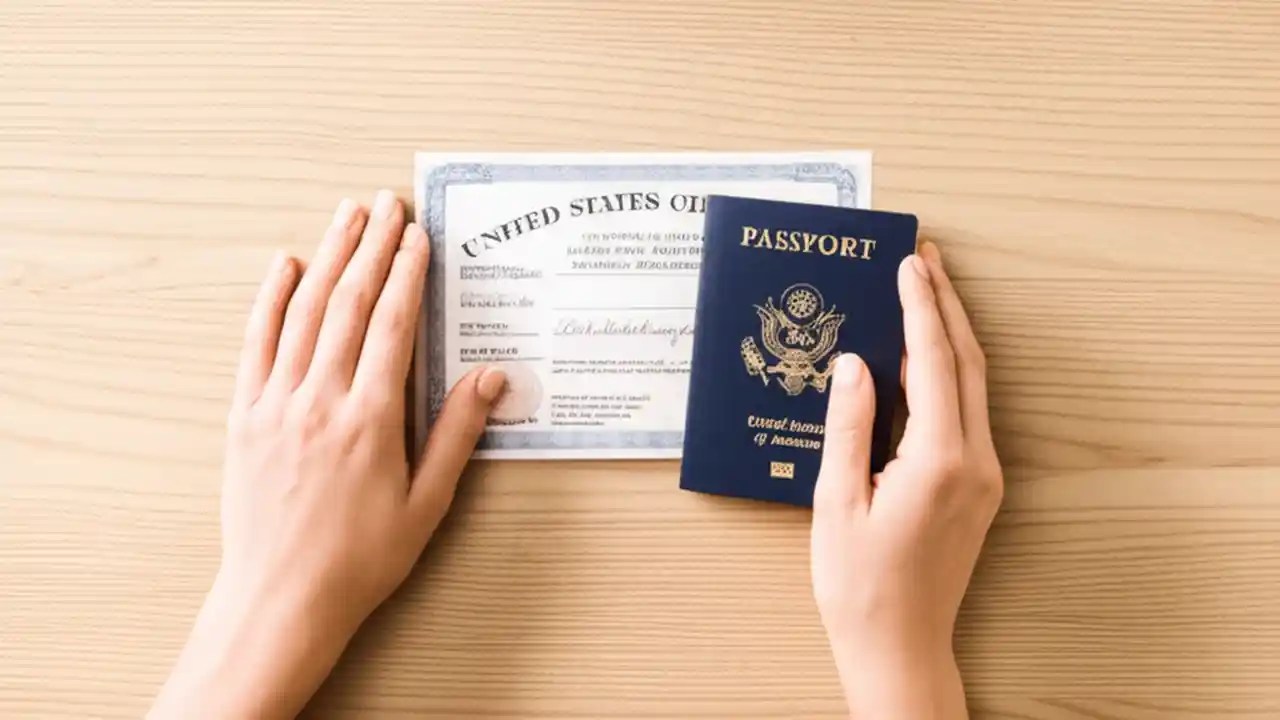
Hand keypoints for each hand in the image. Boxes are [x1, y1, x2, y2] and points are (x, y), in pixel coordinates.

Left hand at [149, 191, 505, 719]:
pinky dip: (270, 299)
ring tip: (348, 215)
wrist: (281, 599)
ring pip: (304, 313)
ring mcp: (275, 405)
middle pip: (348, 304)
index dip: (407, 274)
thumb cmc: (360, 560)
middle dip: (371, 248)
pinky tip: (285, 265)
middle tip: (388, 204)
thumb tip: (490, 377)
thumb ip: (456, 434)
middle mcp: (320, 401)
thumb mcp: (426, 504)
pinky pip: (256, 343)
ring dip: (328, 256)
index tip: (418, 236)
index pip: (391, 326)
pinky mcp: (244, 416)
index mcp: (370, 421)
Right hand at [810, 242, 1001, 718]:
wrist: (900, 648)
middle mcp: (975, 462)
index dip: (920, 308)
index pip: (931, 362)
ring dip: (951, 334)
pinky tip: (924, 359)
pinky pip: (970, 412)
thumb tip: (854, 363)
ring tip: (927, 292)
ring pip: (975, 384)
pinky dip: (950, 372)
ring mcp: (985, 476)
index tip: (908, 264)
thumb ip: (848, 426)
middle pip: (966, 362)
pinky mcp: (981, 488)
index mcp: (938, 461)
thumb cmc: (859, 586)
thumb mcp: (835, 503)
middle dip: (946, 305)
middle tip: (924, 258)